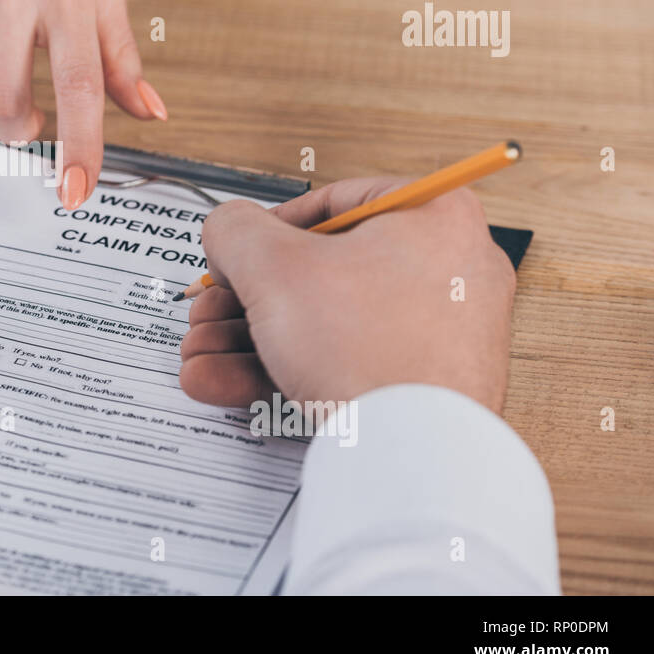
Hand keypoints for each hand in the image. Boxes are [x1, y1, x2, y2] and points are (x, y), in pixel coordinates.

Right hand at [180, 178, 516, 412]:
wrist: (411, 451)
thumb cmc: (369, 349)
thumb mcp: (273, 266)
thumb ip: (235, 230)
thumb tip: (228, 228)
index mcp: (434, 215)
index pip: (334, 202)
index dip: (269, 228)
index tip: (240, 252)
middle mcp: (449, 268)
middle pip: (321, 271)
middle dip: (245, 299)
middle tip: (213, 311)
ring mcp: (440, 331)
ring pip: (324, 323)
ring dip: (249, 338)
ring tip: (204, 355)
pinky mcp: (424, 383)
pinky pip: (345, 362)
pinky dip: (285, 368)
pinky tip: (226, 382)